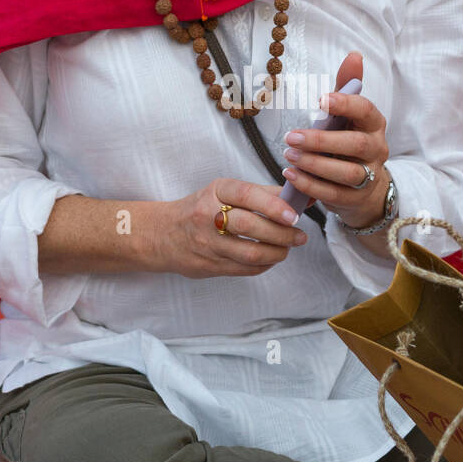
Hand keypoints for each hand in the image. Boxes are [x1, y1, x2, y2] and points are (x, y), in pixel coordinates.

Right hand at [148, 180, 308, 278]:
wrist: (162, 235)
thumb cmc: (201, 208)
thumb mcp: (224, 192)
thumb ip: (262, 193)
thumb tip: (299, 196)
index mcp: (215, 192)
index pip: (246, 195)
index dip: (273, 205)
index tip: (294, 214)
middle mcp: (208, 216)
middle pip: (250, 225)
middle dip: (282, 233)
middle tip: (300, 235)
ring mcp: (208, 244)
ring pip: (250, 252)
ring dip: (277, 252)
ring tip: (288, 247)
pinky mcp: (210, 266)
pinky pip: (245, 269)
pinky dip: (265, 264)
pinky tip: (272, 258)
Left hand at [280, 51, 391, 228]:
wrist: (367, 189)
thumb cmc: (351, 142)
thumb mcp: (350, 115)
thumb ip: (348, 86)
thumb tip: (354, 55)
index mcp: (374, 124)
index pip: (365, 110)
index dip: (345, 104)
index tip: (321, 99)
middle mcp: (377, 150)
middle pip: (356, 145)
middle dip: (323, 141)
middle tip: (291, 136)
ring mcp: (369, 177)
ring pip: (347, 173)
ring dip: (315, 164)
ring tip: (288, 156)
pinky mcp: (355, 199)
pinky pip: (333, 194)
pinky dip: (310, 185)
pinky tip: (290, 175)